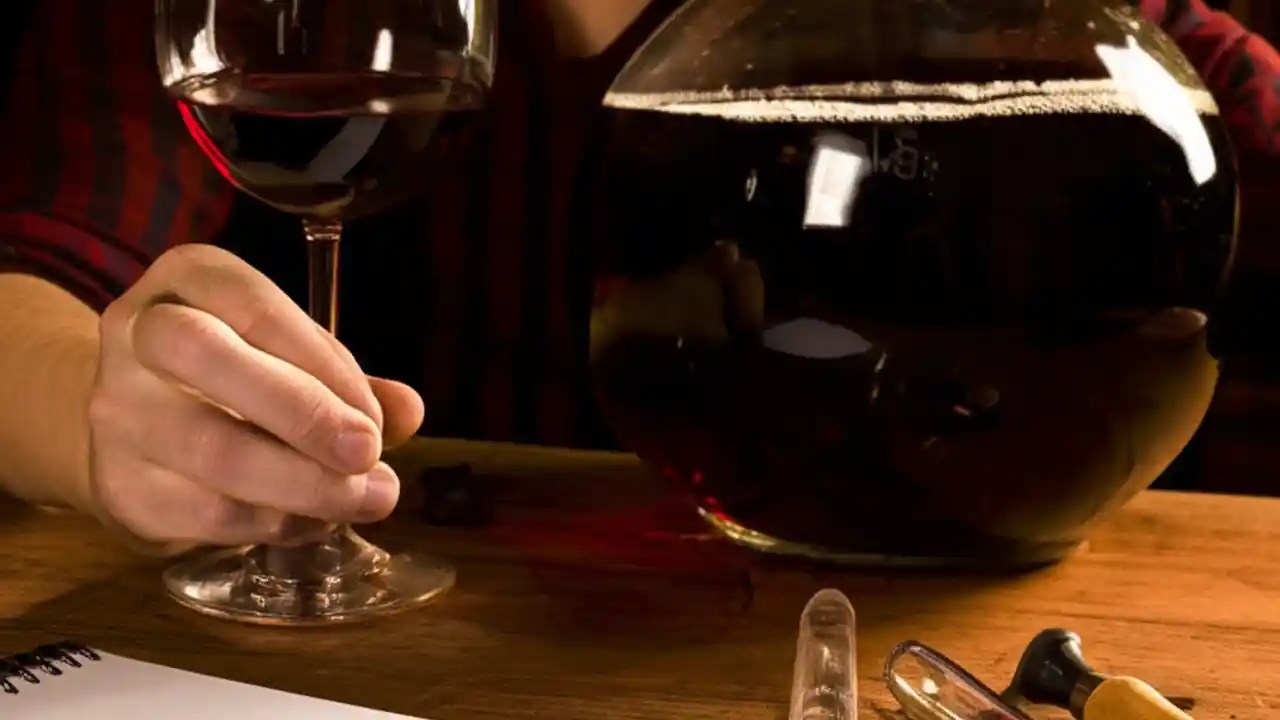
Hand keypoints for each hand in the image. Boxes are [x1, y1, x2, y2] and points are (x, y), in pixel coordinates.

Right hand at [87, 244, 423, 554]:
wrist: (133, 431)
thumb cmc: (234, 379)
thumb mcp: (288, 356)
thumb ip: (346, 377)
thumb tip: (410, 410)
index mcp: (189, 279)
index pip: (255, 306)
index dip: (324, 364)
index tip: (375, 417)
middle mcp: (137, 332)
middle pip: (207, 357)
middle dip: (302, 412)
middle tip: (367, 455)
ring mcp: (117, 411)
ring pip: (212, 449)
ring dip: (306, 485)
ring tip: (364, 499)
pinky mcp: (119, 485)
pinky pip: (208, 511)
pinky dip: (275, 522)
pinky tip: (314, 521)